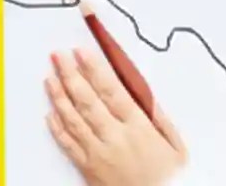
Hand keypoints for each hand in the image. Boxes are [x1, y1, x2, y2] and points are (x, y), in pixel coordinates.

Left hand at [45, 49, 187, 185]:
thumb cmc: (170, 179)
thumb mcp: (176, 145)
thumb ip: (159, 116)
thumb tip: (145, 93)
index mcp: (137, 127)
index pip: (110, 90)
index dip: (94, 69)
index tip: (82, 52)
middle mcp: (114, 138)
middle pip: (87, 101)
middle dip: (70, 75)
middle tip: (58, 56)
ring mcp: (98, 154)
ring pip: (73, 120)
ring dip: (59, 97)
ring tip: (50, 77)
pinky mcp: (88, 169)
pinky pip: (68, 146)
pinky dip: (57, 128)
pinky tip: (50, 114)